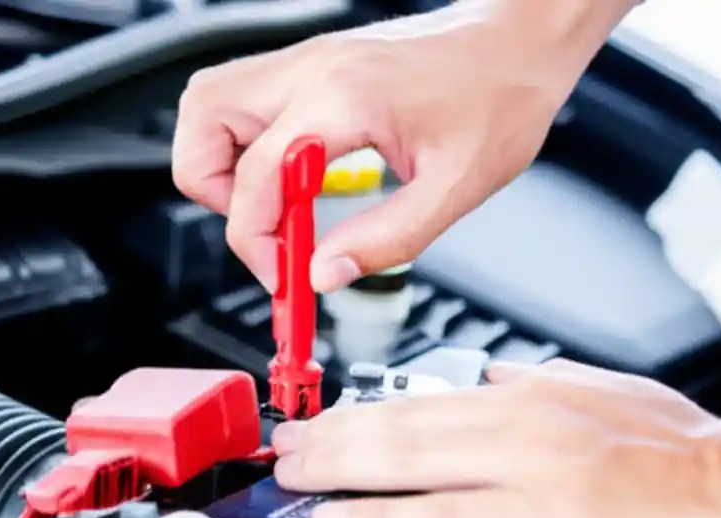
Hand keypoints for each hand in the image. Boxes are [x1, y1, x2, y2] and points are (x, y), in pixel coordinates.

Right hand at [171, 0, 635, 292]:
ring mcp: (305, 60)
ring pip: (207, 105)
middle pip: (200, 122)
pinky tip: (290, 174)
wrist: (520, 40)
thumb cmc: (501, 95)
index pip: (256, 177)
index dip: (258, 242)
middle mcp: (310, 68)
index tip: (285, 275)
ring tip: (271, 203)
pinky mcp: (311, 64)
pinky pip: (241, 100)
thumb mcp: (456, 187)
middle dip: (216, 194)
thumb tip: (325, 274)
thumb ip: (386, 239)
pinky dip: (244, 144)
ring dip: (220, 164)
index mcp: (343, 97)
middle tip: (266, 230)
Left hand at [270, 359, 720, 517]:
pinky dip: (382, 515)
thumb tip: (492, 378)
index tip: (319, 424)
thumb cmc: (691, 459)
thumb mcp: (607, 397)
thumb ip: (544, 388)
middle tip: (282, 447)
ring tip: (292, 476)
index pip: (424, 400)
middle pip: (401, 422)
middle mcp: (520, 419)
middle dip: (331, 436)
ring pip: (409, 457)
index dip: (360, 414)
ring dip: (338, 468)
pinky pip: (445, 515)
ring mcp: (527, 465)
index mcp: (531, 393)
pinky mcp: (544, 515)